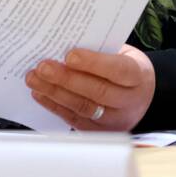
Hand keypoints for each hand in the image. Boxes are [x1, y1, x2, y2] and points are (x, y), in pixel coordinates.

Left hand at [25, 45, 154, 131]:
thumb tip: (63, 45)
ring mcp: (115, 119)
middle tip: (43, 67)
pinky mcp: (99, 131)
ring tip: (35, 80)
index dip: (93, 63)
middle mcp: (129, 101)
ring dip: (55, 93)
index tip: (69, 55)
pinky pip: (74, 120)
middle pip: (97, 92)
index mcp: (138, 76)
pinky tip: (40, 94)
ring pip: (83, 108)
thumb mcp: (122, 53)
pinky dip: (54, 106)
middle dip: (66, 79)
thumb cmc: (126, 67)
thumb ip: (99, 50)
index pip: (117, 70)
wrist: (140, 95)